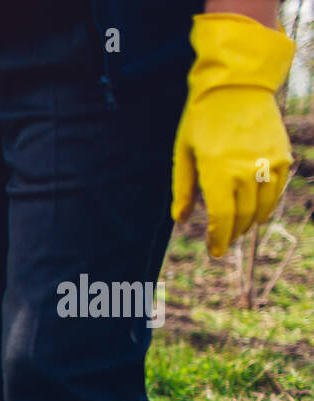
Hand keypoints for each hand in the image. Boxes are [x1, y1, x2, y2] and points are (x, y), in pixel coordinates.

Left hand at [171, 13, 294, 257]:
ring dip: (250, 223)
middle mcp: (245, 169)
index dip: (218, 238)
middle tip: (223, 243)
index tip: (215, 251)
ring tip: (238, 230)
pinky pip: (277, 190)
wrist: (238, 85)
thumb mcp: (184, 153)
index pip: (222, 217)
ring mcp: (268, 162)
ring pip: (262, 206)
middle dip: (232, 234)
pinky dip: (267, 205)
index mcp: (217, 170)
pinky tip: (256, 211)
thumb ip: (184, 189)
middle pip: (242, 216)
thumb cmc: (202, 119)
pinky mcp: (282, 155)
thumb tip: (181, 220)